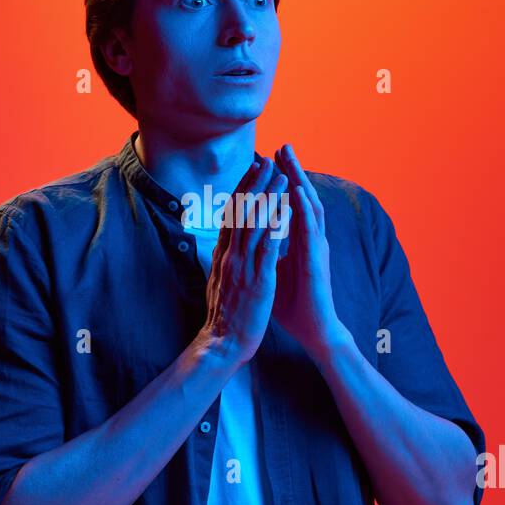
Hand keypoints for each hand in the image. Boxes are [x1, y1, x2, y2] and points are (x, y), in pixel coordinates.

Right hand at [197, 154, 290, 364]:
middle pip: (242, 213)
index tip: (251, 170)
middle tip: (267, 161)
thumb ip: (220, 260)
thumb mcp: (218, 281)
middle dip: (255, 185)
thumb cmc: (224, 315)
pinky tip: (286, 210)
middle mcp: (230, 256)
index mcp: (222, 255)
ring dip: (269, 198)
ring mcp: (243, 267)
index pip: (231, 215)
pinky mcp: (258, 281)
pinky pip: (268, 249)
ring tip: (281, 177)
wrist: (222, 343)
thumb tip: (218, 244)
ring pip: (255, 225)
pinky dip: (276, 226)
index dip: (242, 190)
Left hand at [271, 143, 349, 361]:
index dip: (279, 182)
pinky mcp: (316, 260)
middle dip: (292, 171)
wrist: (313, 330)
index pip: (288, 204)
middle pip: (300, 197)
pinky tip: (295, 191)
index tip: (267, 160)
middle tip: (282, 145)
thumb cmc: (294, 304)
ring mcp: (315, 247)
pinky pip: (309, 229)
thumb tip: (247, 243)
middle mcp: (309, 239)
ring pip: (308, 206)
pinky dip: (301, 208)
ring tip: (290, 158)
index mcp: (298, 241)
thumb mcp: (271, 271)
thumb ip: (264, 252)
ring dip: (299, 180)